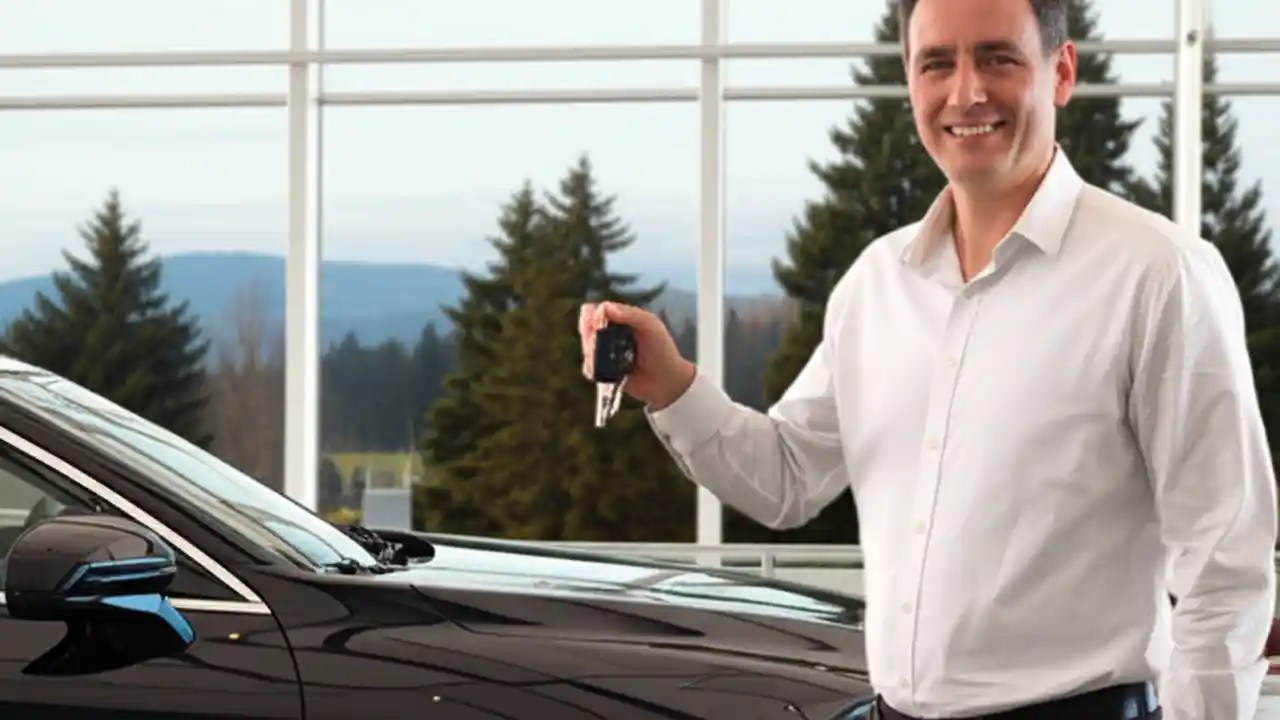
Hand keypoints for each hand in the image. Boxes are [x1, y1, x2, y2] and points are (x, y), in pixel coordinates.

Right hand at [578, 301, 695, 409]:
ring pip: (586, 348)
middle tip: (599, 343)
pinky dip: (593, 369)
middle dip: (589, 335)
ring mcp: (605, 353)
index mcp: (619, 319)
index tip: (596, 324)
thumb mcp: (651, 326)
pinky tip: (607, 371)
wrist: (667, 381)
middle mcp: (609, 334)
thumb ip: (631, 314)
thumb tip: (605, 308)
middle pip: (586, 328)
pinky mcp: (603, 371)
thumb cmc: (662, 350)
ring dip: (592, 352)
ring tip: (609, 359)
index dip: (590, 316)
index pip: (594, 311)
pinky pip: (588, 368)